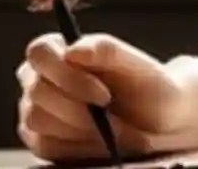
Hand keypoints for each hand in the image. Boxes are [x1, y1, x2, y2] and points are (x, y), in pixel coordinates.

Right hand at [16, 33, 192, 160]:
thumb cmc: (147, 87)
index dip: (66, 74)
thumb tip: (73, 50)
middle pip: (37, 90)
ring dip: (80, 128)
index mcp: (61, 51)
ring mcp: (37, 111)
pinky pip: (44, 146)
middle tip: (112, 117)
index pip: (40, 52)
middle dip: (79, 108)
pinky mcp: (41, 141)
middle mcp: (41, 79)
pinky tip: (100, 141)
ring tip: (113, 129)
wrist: (160, 124)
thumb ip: (106, 50)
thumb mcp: (137, 65)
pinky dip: (77, 147)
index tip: (103, 93)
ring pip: (37, 119)